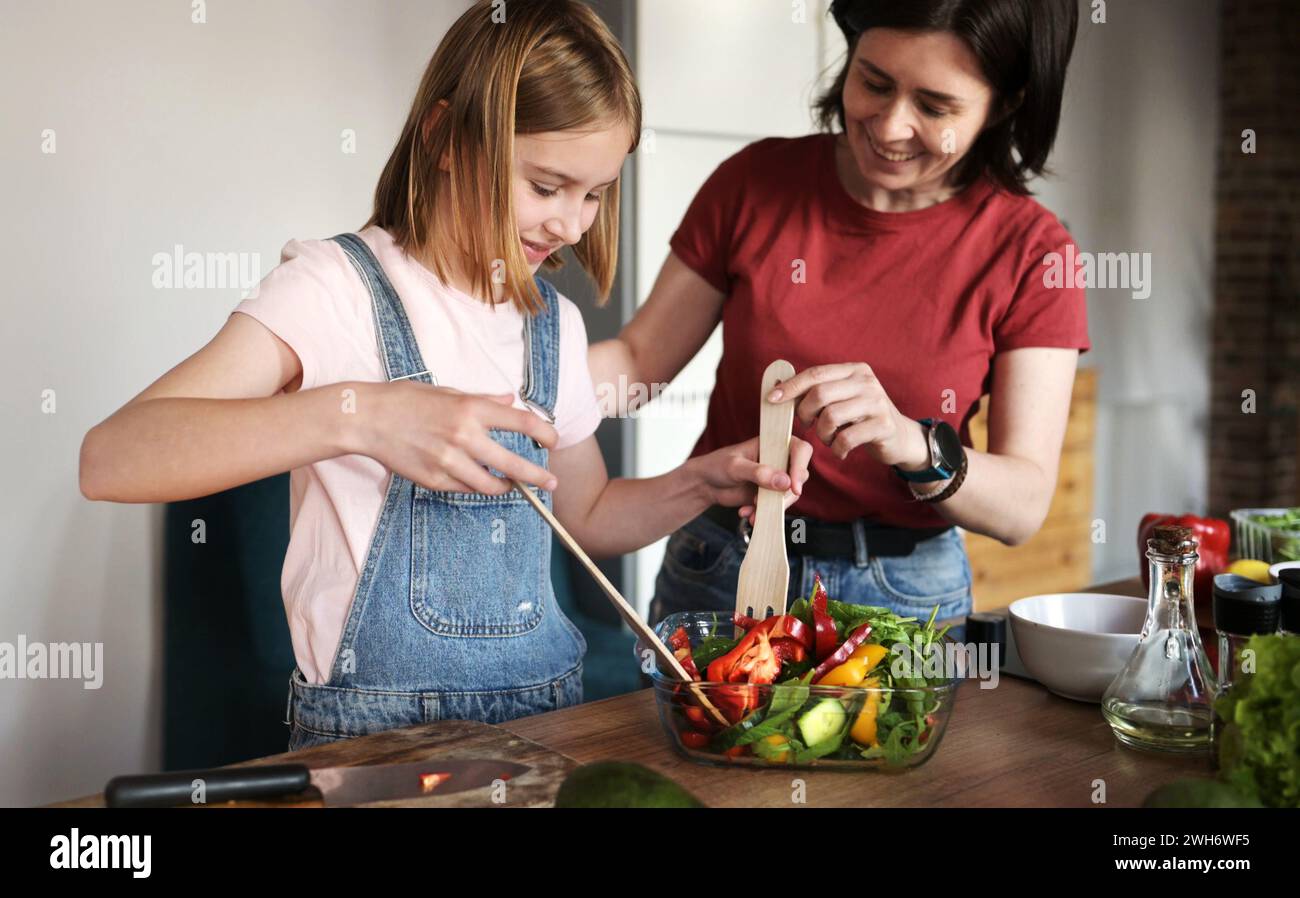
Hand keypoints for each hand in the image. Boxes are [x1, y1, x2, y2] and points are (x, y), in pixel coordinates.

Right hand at [351, 380, 559, 494]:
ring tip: (513, 485)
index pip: (522, 422)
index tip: (553, 441)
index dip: (545, 433)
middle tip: (551, 483)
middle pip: (514, 464)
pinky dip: (475, 487)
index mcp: (471, 408)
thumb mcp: (449, 392)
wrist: (367, 419)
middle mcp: (464, 436)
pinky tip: (478, 481)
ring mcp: (449, 461)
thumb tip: (510, 401)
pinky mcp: (434, 480)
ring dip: (506, 487)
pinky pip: (465, 490)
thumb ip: (483, 400)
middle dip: (538, 477)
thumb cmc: (407, 400)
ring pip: (491, 485)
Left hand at [689, 435, 813, 524]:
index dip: (800, 466)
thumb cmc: (717, 466)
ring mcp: (776, 478)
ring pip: (790, 494)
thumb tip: (785, 482)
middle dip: (785, 494)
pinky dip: (765, 513)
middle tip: (764, 503)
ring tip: (751, 512)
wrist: (705, 484)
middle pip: (799, 476)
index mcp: (773, 444)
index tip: (793, 487)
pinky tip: (748, 514)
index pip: (800, 450)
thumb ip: (759, 473)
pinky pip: (777, 506)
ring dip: (774, 507)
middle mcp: (779, 459)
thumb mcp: (735, 467)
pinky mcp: (770, 494)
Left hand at [766, 363, 929, 470]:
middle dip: (805, 413)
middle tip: (807, 425)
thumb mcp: (842, 399)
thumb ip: (817, 392)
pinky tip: (840, 450)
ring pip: (831, 417)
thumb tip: (777, 388)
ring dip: (822, 434)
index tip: (771, 399)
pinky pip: (846, 438)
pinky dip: (837, 449)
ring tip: (828, 439)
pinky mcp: (883, 425)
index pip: (816, 373)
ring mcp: (877, 403)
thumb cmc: (861, 418)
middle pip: (820, 394)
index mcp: (854, 370)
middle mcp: (867, 382)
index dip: (791, 386)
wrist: (900, 437)